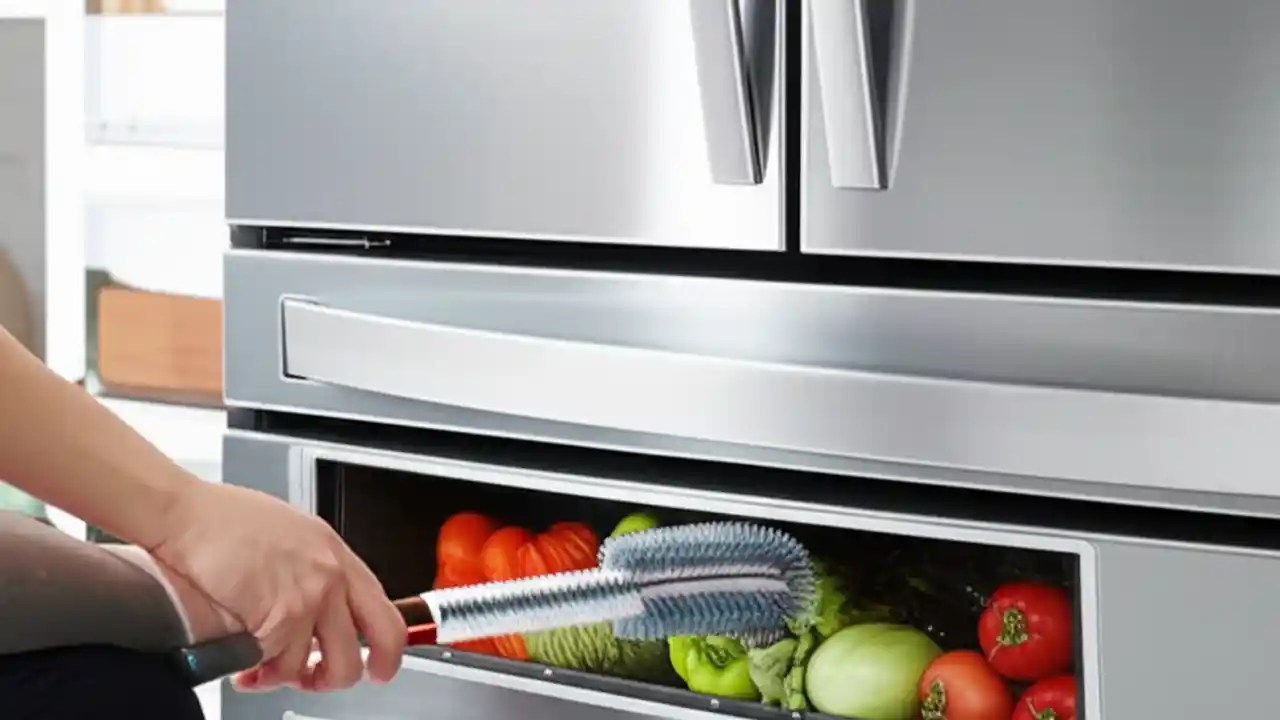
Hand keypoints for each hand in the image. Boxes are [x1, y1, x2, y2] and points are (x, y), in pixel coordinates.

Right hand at [149, 482, 405, 691]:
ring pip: (307, 668)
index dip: (388, 653)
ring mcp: (306, 598)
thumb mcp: (292, 534)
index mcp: (336, 555)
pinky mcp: (276, 618)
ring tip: (260, 667)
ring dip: (280, 677)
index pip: (385, 615)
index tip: (380, 668)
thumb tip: (318, 608)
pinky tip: (241, 662)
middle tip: (316, 681)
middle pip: (356, 655)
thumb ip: (314, 569)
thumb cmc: (223, 519)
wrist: (186, 515)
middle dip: (335, 681)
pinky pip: (274, 665)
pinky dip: (254, 671)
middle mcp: (330, 577)